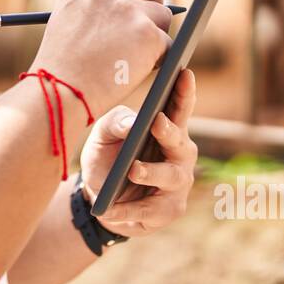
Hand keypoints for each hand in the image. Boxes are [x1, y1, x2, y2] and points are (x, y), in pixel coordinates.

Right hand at [28, 0, 171, 114]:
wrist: (58, 92)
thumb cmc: (60, 65)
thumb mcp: (68, 17)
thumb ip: (95, 0)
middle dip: (155, 1)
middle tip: (147, 25)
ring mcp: (129, 10)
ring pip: (163, 15)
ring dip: (155, 35)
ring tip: (131, 57)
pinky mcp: (147, 34)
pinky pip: (168, 44)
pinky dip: (158, 59)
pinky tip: (135, 70)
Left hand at [78, 68, 197, 237]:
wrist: (98, 199)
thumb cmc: (107, 158)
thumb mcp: (103, 135)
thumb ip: (116, 123)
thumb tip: (133, 123)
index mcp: (168, 129)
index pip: (179, 107)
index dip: (184, 91)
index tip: (184, 72)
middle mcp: (180, 154)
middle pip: (180, 141)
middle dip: (169, 132)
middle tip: (157, 122)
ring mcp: (178, 183)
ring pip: (170, 177)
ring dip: (151, 172)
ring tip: (133, 170)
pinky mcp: (168, 211)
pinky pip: (150, 210)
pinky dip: (128, 209)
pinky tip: (110, 207)